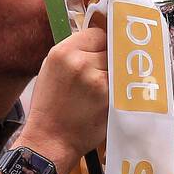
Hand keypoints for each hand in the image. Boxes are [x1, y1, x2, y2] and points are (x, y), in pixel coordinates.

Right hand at [21, 23, 108, 170]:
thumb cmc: (50, 108)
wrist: (50, 140)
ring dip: (115, 76)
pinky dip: (119, 90)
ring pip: (120, 66)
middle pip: (111, 48)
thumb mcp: (51, 70)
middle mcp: (80, 62)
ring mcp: (97, 80)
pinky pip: (124, 84)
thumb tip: (100, 41)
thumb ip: (74, 53)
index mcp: (62, 52)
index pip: (97, 33)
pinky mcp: (110, 97)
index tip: (100, 54)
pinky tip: (106, 100)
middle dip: (109, 60)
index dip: (101, 45)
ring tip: (99, 91)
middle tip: (99, 77)